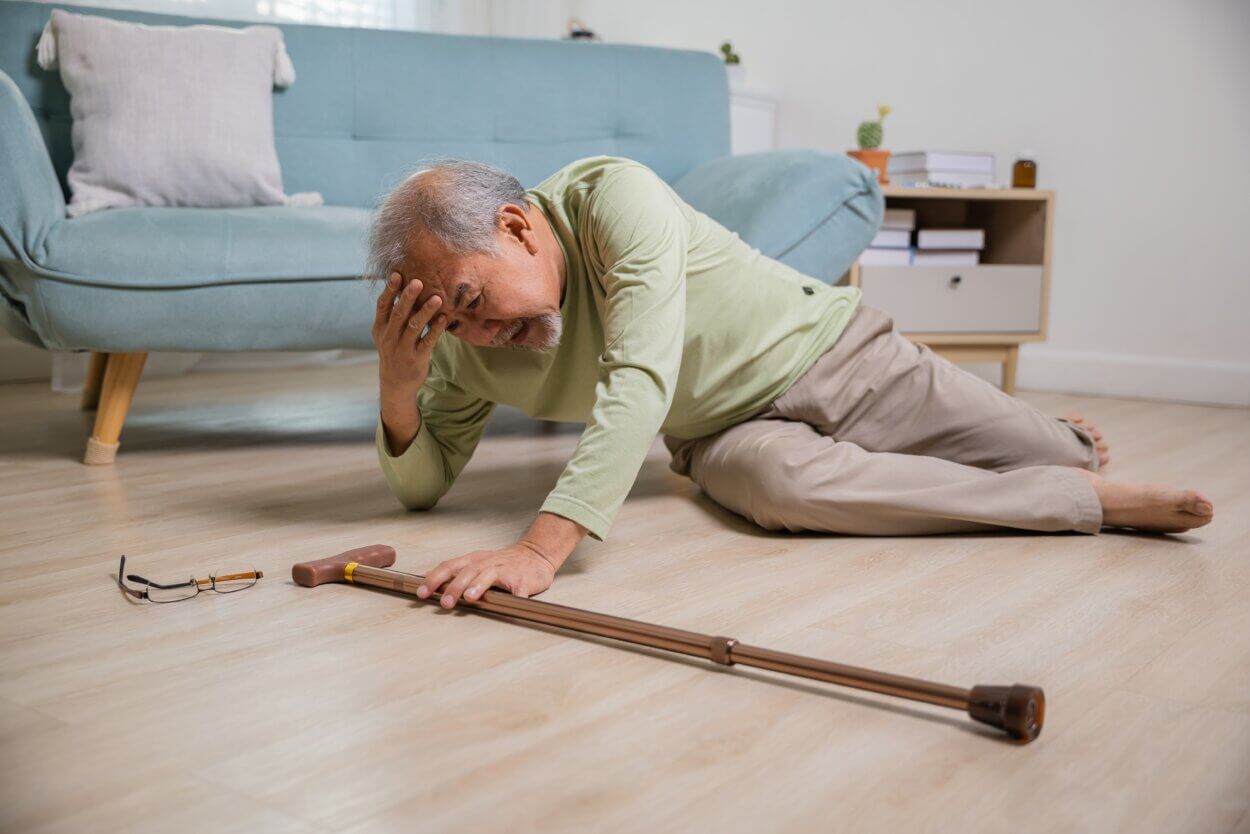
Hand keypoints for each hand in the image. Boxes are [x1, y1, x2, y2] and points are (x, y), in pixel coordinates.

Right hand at [373, 272, 447, 453]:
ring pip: (414, 326)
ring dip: (426, 311)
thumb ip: (393, 313)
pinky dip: (436, 329)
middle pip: (398, 313)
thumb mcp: (386, 333)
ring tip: (437, 298)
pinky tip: (444, 318)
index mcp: (380, 327)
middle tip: (418, 281)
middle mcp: (389, 337)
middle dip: (407, 297)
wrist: (395, 382)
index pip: (382, 305)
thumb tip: (403, 285)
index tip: (396, 274)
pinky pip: (428, 341)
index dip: (389, 290)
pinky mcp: (416, 357)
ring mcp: (402, 348)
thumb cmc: (394, 349)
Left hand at [416, 542, 558, 608]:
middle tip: (444, 602)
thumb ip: (454, 572)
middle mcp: (488, 562)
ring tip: (470, 598)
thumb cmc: (503, 563)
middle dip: (454, 586)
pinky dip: (514, 597)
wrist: (536, 554)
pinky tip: (510, 605)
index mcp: (474, 560)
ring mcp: (506, 570)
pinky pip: (518, 590)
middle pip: (468, 571)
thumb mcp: (476, 563)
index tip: (421, 593)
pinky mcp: (523, 580)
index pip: (449, 567)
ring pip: (490, 574)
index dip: (434, 579)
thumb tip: (426, 580)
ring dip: (479, 585)